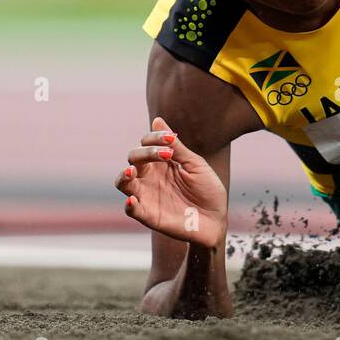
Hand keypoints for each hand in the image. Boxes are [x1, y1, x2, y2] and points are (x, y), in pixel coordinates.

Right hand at [114, 116, 227, 249]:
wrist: (216, 220)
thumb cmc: (207, 190)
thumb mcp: (194, 165)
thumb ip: (176, 146)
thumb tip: (157, 120)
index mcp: (161, 162)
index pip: (146, 143)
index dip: (155, 138)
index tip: (172, 139)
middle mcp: (150, 176)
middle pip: (133, 158)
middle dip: (145, 152)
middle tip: (166, 154)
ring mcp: (147, 195)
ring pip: (123, 182)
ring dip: (124, 175)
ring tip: (132, 172)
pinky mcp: (148, 215)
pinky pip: (131, 209)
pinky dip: (129, 204)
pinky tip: (133, 199)